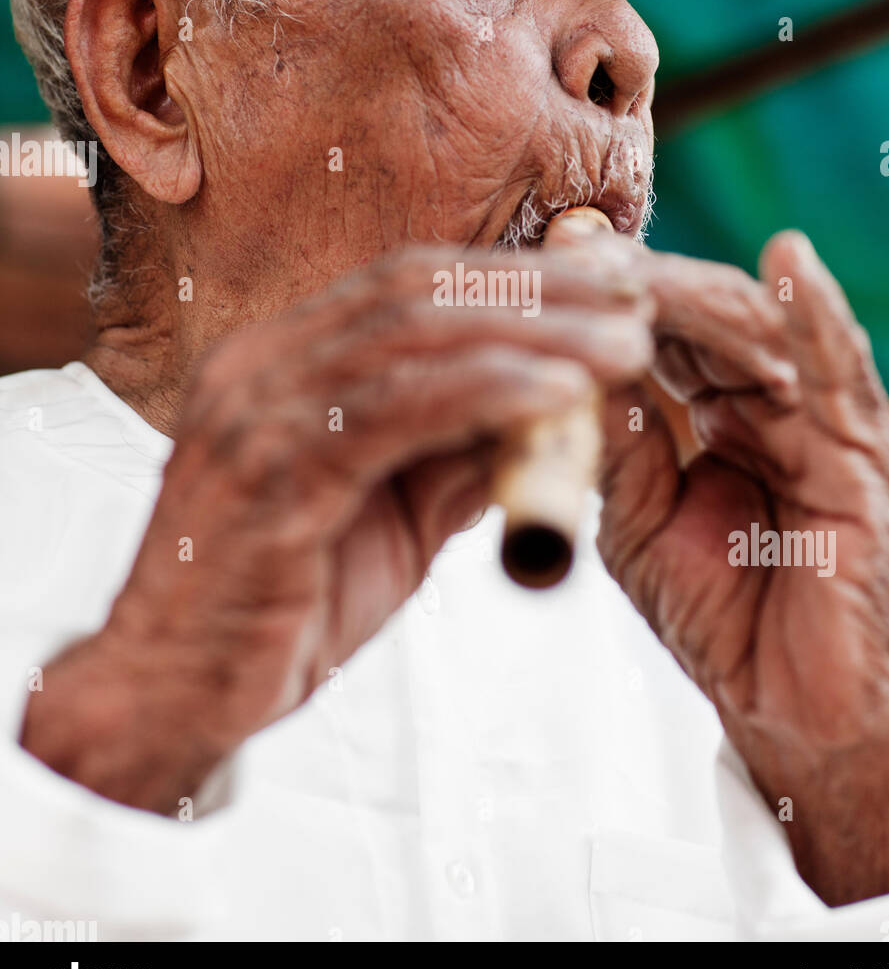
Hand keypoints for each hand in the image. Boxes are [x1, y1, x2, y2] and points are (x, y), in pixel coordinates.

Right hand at [22, 242, 651, 811]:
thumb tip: (556, 405)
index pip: (409, 280)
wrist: (174, 696)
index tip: (606, 282)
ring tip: (621, 348)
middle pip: (417, 289)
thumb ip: (462, 451)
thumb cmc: (287, 601)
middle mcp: (260, 364)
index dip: (514, 272)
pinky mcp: (269, 476)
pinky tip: (556, 394)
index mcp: (282, 359)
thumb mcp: (396, 514)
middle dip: (538, 288)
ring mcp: (256, 412)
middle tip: (633, 299)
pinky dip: (485, 392)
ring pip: (410, 336)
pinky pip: (393, 412)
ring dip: (532, 334)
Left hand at [597, 231, 888, 904]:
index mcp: (723, 409)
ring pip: (763, 333)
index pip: (667, 329)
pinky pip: (845, 377)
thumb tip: (572, 356)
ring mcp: (828, 423)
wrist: (793, 711)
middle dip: (644, 281)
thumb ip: (615, 443)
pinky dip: (819, 317)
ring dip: (697, 294)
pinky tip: (789, 263)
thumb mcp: (638, 518)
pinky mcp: (867, 459)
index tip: (546, 257)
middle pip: (711, 315)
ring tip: (634, 264)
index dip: (609, 294)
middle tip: (580, 248)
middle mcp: (778, 403)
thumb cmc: (720, 613)